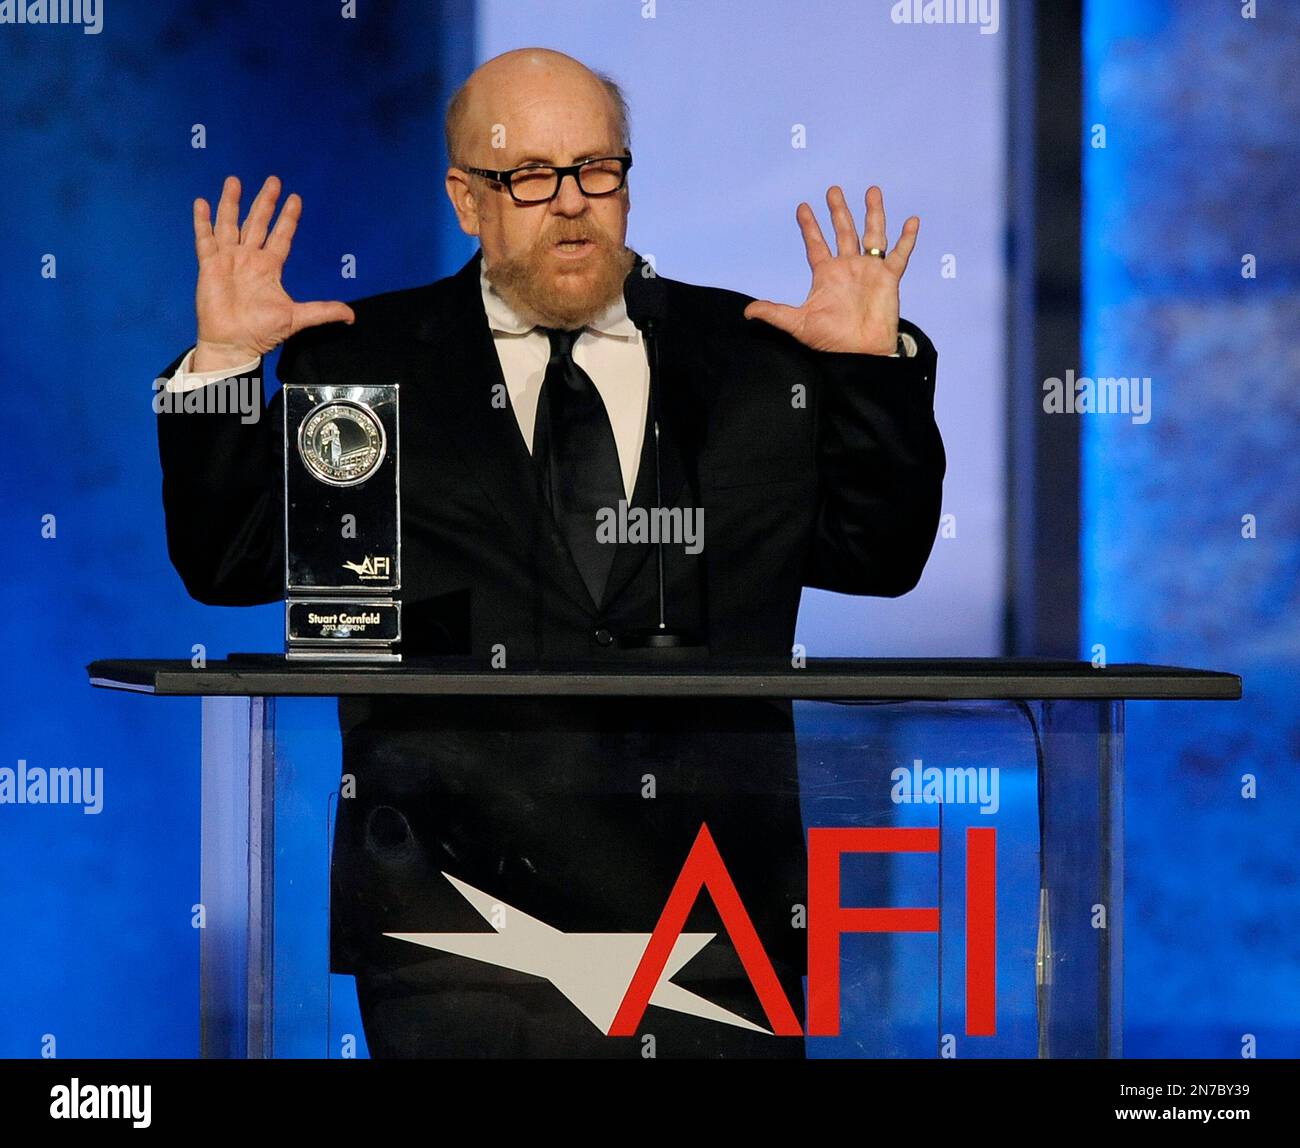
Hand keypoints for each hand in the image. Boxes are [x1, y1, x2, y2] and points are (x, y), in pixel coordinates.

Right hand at [191, 175, 354, 372]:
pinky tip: (202, 203)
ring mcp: (228, 260)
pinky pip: (205, 240)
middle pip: (257, 223)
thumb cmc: (262, 331)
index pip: (281, 236)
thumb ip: (322, 312)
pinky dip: (203, 222)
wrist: (234, 343)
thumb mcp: (296, 318)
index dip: (288, 218)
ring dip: (232, 203)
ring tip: (234, 181)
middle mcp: (249, 258)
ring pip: (230, 224)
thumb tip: (351, 316)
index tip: (295, 199)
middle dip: (265, 202)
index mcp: (269, 267)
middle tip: (274, 180)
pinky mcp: (209, 266)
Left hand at [744, 185, 917, 354]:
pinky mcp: (888, 278)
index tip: (802, 207)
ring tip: (872, 190)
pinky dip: (907, 239)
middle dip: (838, 211)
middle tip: (832, 190)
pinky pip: (899, 254)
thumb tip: (747, 311)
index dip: (809, 226)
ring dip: (873, 213)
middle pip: (843, 231)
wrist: (859, 353)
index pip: (816, 244)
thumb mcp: (799, 324)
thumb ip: (775, 313)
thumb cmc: (831, 340)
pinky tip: (912, 221)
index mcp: (827, 274)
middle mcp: (848, 267)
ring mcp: (869, 270)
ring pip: (872, 234)